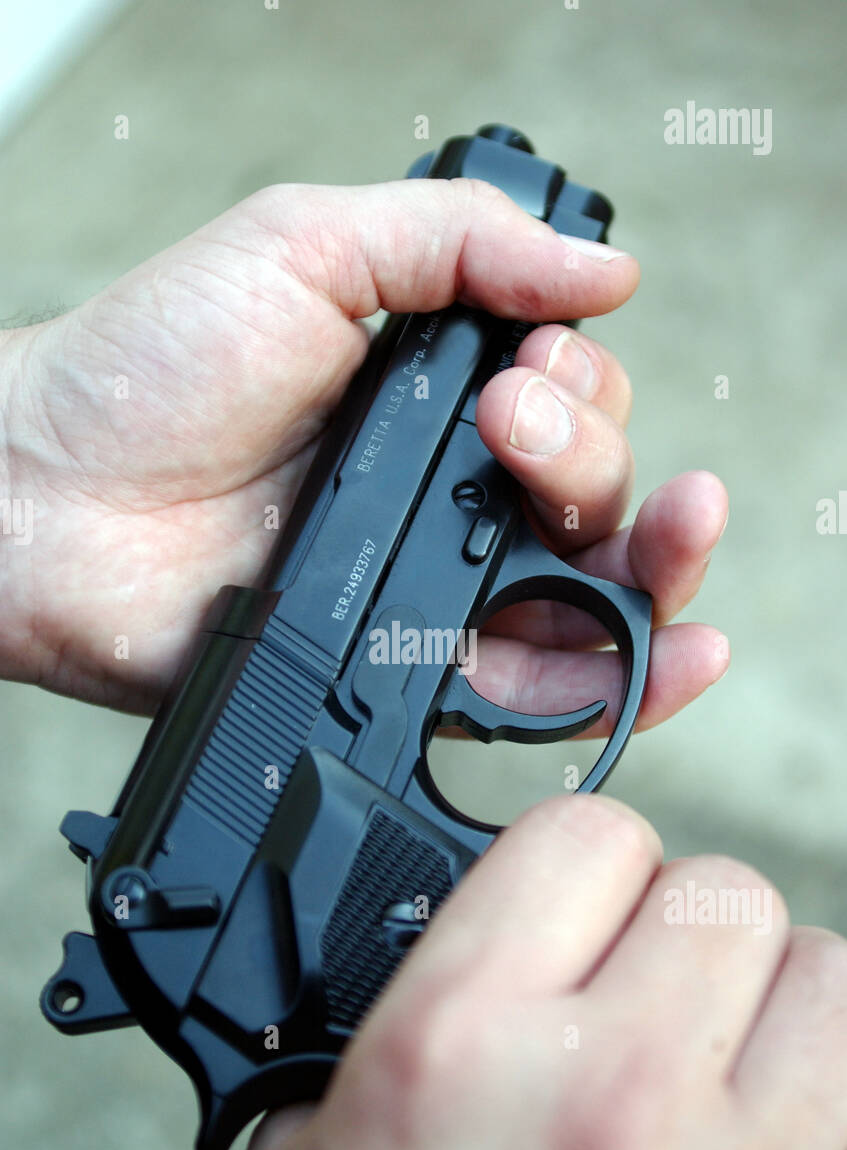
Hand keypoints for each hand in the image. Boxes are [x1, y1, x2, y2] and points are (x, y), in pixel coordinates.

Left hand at [1, 177, 726, 715]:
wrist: (52, 500)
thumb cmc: (151, 369)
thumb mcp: (307, 246)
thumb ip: (458, 243)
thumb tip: (605, 264)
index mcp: (433, 398)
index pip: (570, 399)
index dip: (581, 387)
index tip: (527, 370)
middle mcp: (445, 495)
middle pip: (595, 494)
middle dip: (597, 457)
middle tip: (513, 430)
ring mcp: (428, 587)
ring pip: (587, 591)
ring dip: (655, 562)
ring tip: (674, 524)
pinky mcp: (406, 671)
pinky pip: (532, 691)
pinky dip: (618, 683)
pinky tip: (677, 651)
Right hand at [217, 796, 846, 1149]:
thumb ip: (401, 1020)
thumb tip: (481, 941)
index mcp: (458, 1051)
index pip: (588, 837)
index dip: (580, 868)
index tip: (572, 911)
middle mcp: (608, 1105)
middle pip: (727, 897)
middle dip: (680, 935)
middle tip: (637, 1002)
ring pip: (833, 989)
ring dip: (778, 1016)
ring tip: (717, 1076)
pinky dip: (833, 1128)